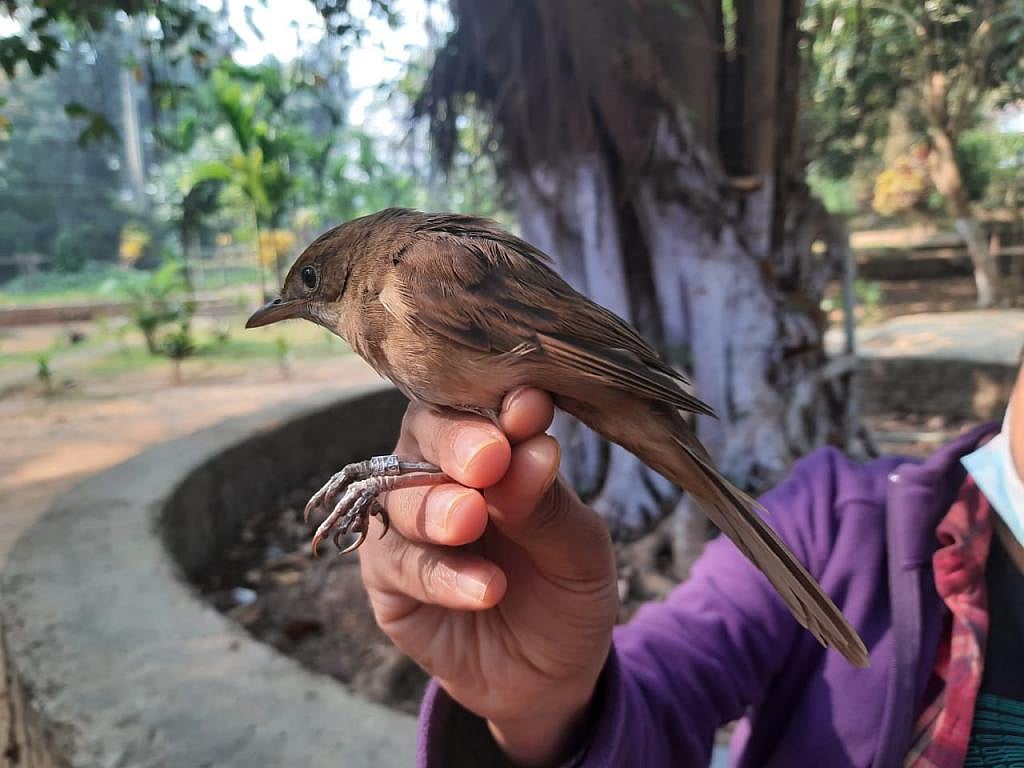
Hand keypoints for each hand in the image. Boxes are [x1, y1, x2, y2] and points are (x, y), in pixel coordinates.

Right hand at [358, 388, 618, 764]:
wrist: (550, 675)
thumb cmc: (566, 591)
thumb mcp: (580, 550)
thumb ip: (548, 504)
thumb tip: (533, 449)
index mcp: (493, 445)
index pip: (485, 405)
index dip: (502, 402)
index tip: (530, 407)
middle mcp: (441, 470)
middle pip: (428, 432)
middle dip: (458, 442)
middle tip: (489, 458)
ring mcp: (408, 521)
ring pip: (402, 496)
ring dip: (438, 507)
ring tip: (473, 520)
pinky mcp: (387, 576)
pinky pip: (401, 564)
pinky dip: (441, 575)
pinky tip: (485, 589)